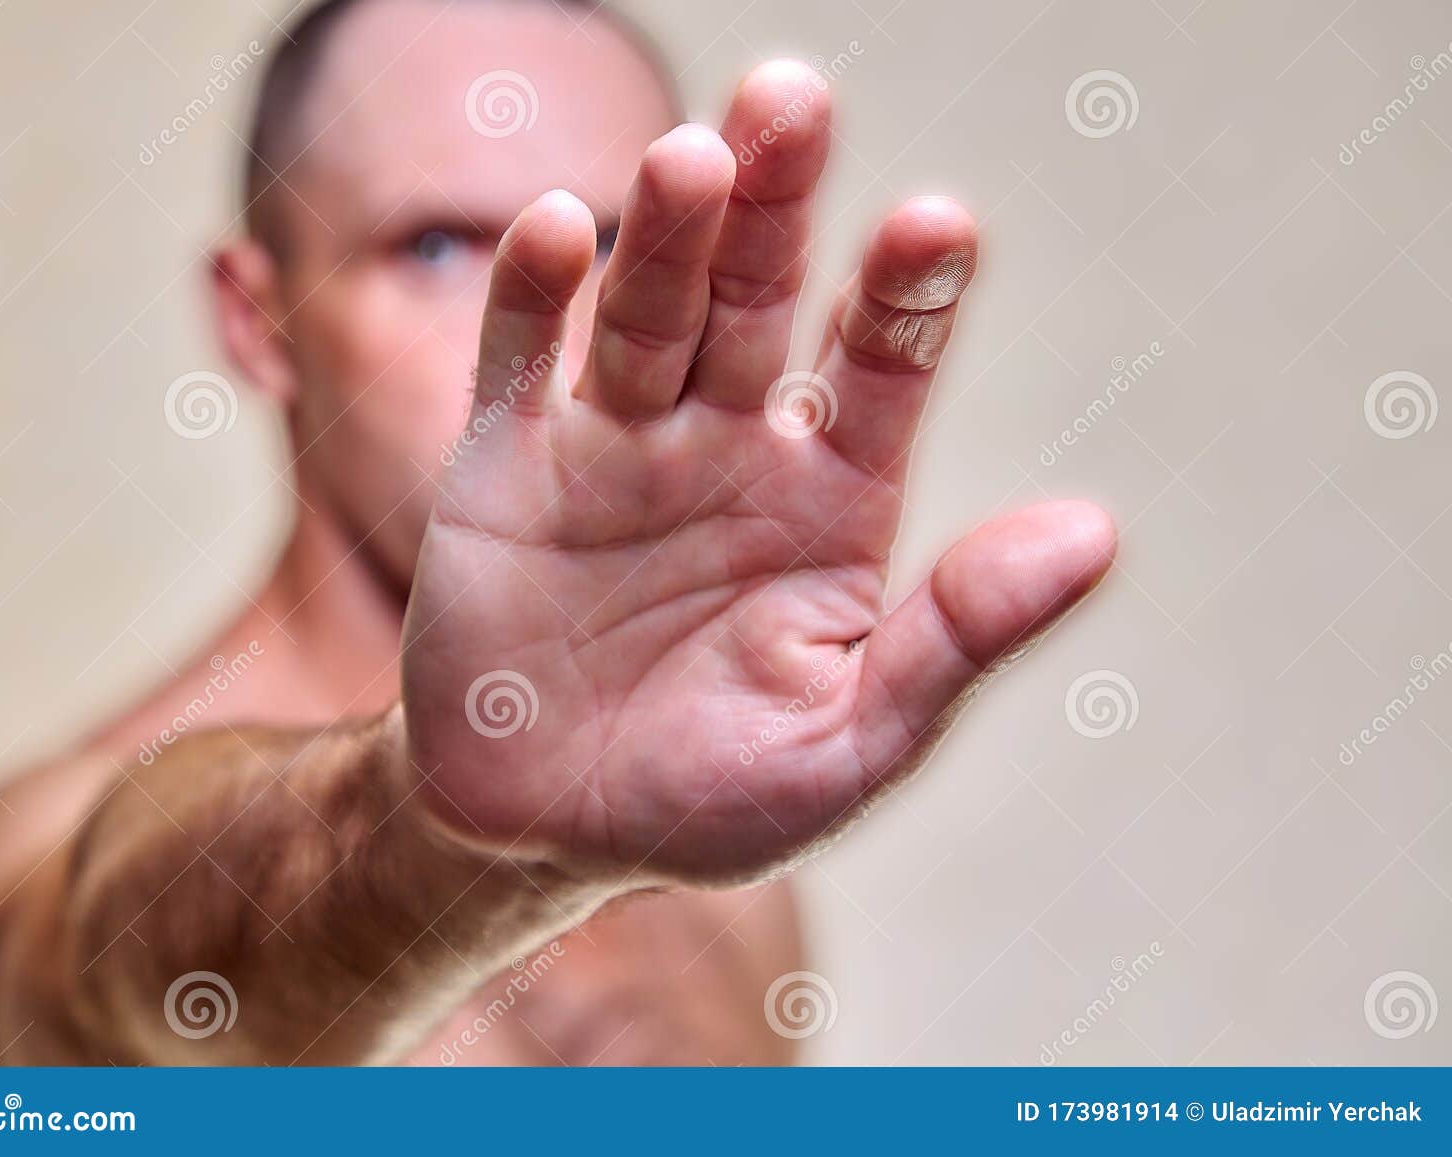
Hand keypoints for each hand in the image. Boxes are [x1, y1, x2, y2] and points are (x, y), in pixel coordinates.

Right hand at [403, 61, 1114, 886]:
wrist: (539, 831)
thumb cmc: (709, 797)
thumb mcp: (848, 741)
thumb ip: (955, 636)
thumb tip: (1094, 533)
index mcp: (830, 498)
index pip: (881, 368)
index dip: (905, 297)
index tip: (937, 226)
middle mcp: (729, 444)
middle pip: (761, 300)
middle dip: (780, 205)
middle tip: (794, 99)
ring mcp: (615, 441)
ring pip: (650, 309)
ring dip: (670, 232)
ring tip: (696, 158)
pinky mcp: (505, 460)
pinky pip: (522, 358)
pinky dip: (537, 293)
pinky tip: (565, 228)